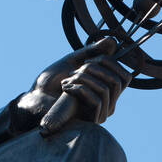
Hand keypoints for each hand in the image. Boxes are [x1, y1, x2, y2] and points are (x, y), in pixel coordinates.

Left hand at [10, 37, 131, 135]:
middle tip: (78, 68)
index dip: (112, 63)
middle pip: (119, 81)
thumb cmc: (53, 81)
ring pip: (106, 89)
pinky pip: (97, 101)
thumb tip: (113, 41)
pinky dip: (81, 89)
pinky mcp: (90, 120)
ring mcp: (100, 112)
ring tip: (67, 79)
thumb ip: (93, 51)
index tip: (89, 59)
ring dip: (84, 78)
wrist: (36, 99)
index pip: (125, 77)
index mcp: (107, 89)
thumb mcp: (74, 61)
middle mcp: (108, 103)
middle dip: (98, 68)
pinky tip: (65, 88)